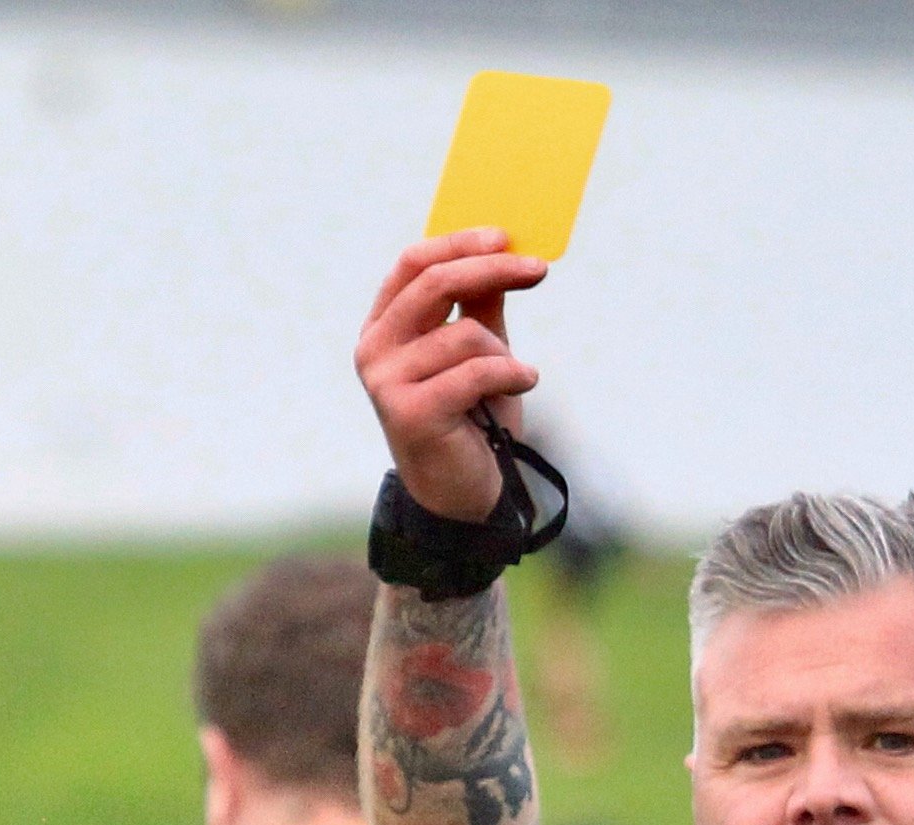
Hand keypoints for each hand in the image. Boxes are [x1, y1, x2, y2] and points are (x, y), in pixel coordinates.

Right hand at [355, 231, 547, 523]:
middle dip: (492, 268)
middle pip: (434, 282)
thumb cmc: (471, 423)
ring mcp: (387, 382)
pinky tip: (526, 381)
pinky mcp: (411, 413)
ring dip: (505, 352)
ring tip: (515, 377)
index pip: (414, 264)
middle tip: (538, 268)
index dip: (459, 243)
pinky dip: (512, 373)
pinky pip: (476, 372)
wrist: (463, 498)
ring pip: (465, 334)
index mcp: (384, 327)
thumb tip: (500, 252)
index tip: (505, 236)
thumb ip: (480, 307)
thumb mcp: (478, 354)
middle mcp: (375, 350)